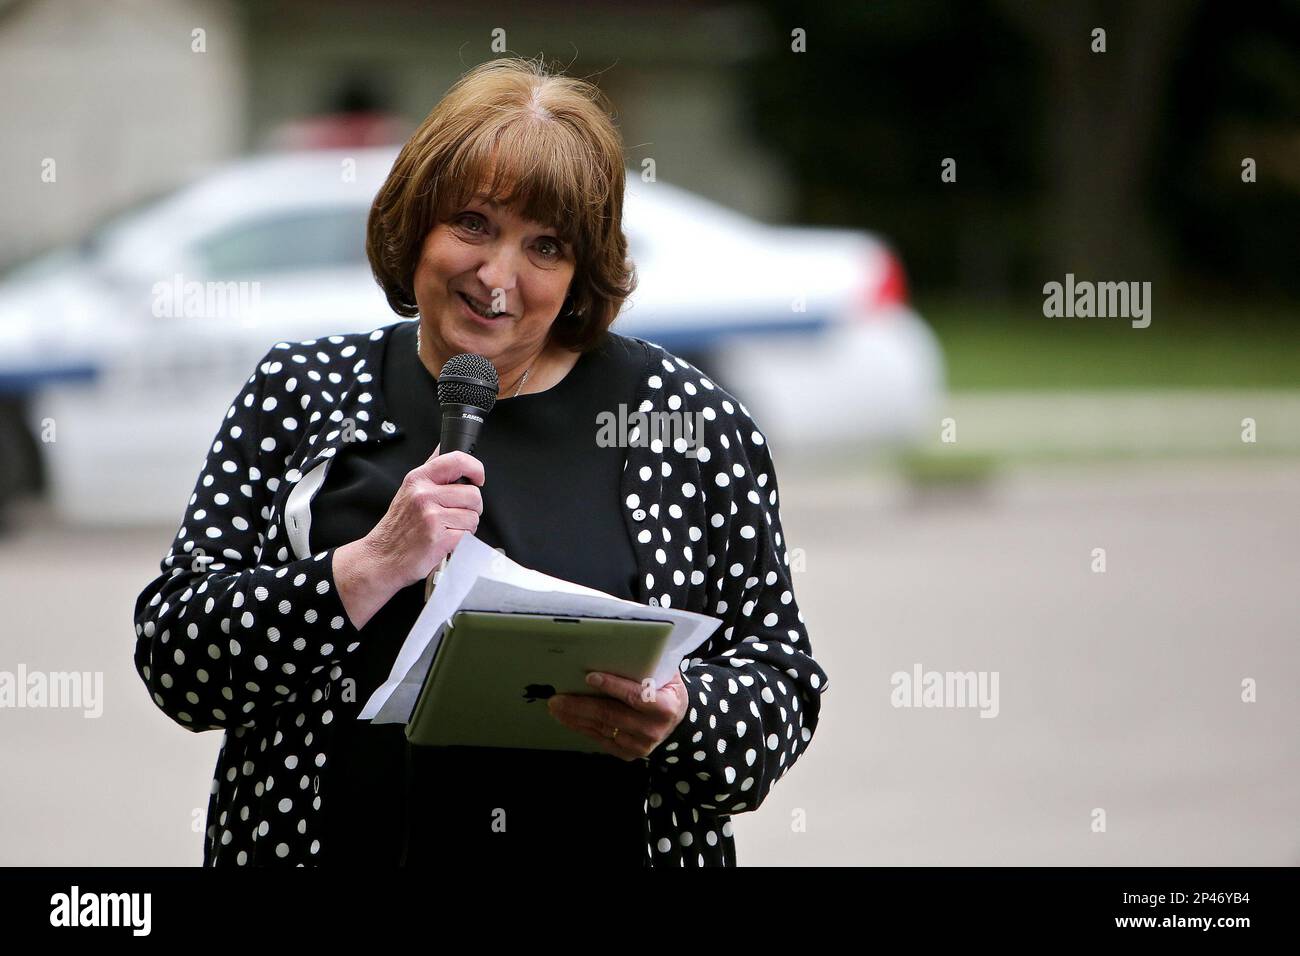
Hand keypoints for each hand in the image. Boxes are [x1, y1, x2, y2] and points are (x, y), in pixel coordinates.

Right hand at [365, 443, 483, 587]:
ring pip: (473, 516)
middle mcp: (424, 494)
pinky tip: (444, 541)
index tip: (478, 478)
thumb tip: (443, 446)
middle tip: (456, 515)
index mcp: (418, 479)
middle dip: (472, 507)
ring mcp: (431, 516)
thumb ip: (430, 471)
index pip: (456, 460)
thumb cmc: (398, 528)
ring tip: (447, 529)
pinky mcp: (438, 537)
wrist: (381, 558)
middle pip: (473, 493)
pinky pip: (467, 535)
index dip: (475, 468)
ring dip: (466, 526)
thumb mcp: (409, 491)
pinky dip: (460, 541)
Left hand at [547, 670, 689, 760]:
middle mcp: (652, 729)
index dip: (613, 686)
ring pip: (602, 728)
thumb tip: (618, 645)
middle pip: (611, 715)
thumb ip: (648, 664)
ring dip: (575, 718)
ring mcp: (640, 745)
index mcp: (665, 706)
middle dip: (581, 705)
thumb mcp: (666, 674)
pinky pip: (601, 740)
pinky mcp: (629, 754)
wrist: (677, 721)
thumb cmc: (666, 690)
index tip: (589, 677)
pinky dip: (582, 728)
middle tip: (557, 698)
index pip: (636, 696)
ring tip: (556, 707)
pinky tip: (567, 718)